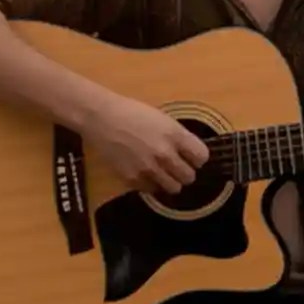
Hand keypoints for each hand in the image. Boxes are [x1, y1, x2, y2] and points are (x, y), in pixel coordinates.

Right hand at [83, 93, 209, 194]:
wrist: (102, 118)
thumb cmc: (132, 112)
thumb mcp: (162, 119)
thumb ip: (178, 137)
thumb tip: (190, 152)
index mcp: (175, 135)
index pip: (202, 157)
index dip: (198, 158)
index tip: (192, 157)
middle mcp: (165, 154)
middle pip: (189, 176)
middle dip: (186, 172)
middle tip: (178, 167)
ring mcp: (149, 169)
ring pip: (173, 188)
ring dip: (171, 181)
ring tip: (163, 173)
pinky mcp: (133, 179)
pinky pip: (152, 190)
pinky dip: (152, 184)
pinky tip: (146, 173)